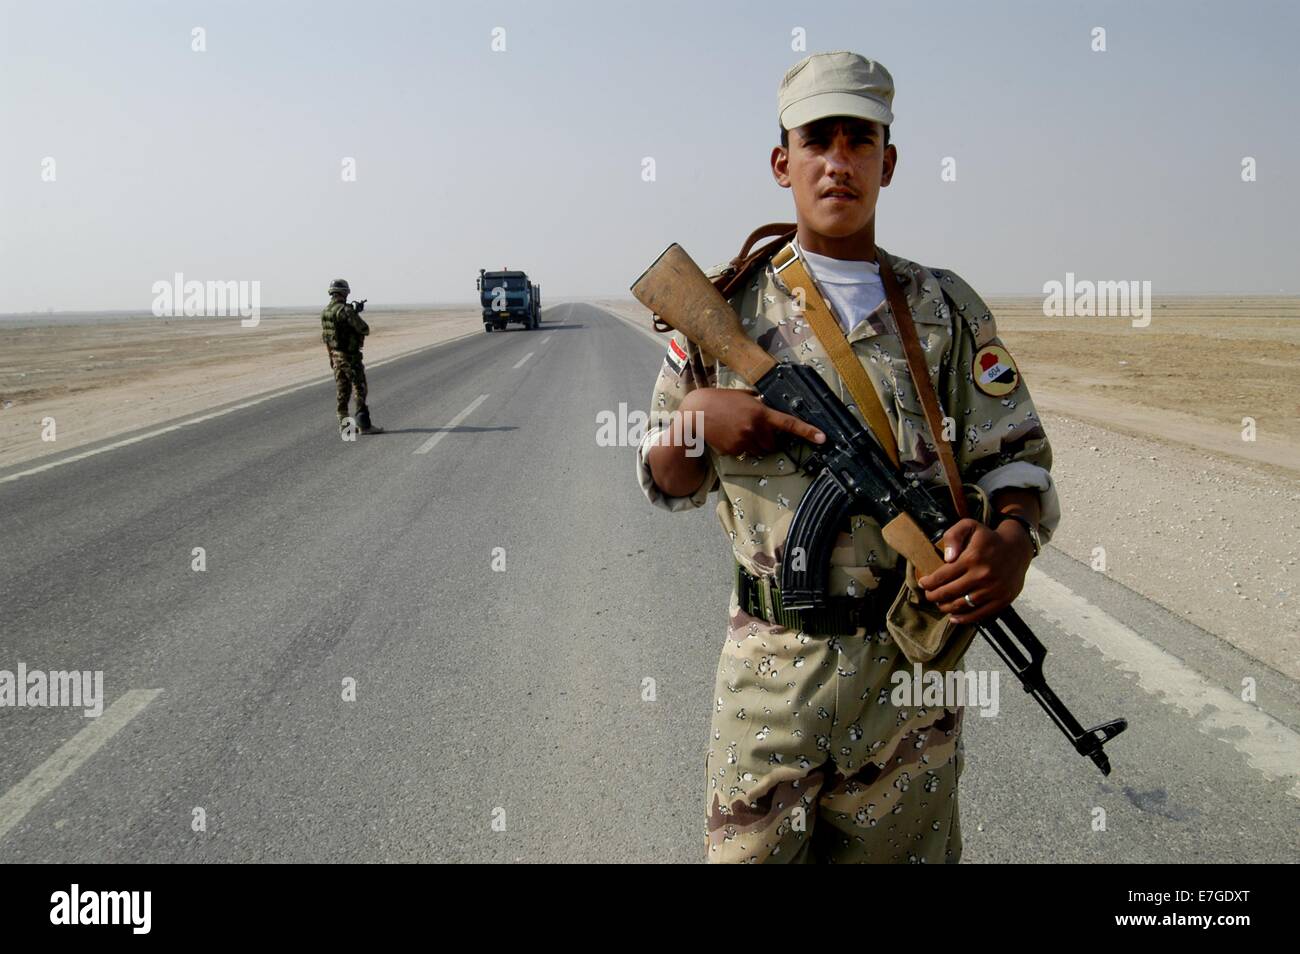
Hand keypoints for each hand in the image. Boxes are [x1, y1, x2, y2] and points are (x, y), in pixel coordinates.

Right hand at [681, 387, 824, 456]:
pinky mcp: (734, 450)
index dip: (807, 431)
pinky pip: (744, 453)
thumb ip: (760, 403)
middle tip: (756, 430)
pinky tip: (728, 435)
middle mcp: (755, 428)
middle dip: (768, 440)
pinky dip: (740, 447)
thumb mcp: (743, 396)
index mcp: (760, 412)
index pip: (789, 423)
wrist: (696, 412)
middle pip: (773, 444)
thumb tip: (771, 405)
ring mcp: (744, 441)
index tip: (822, 437)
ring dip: (755, 445)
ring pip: (759, 451)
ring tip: (738, 430)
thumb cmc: (720, 400)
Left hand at [916, 518, 1033, 623]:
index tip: (923, 583)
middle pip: (949, 592)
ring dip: (946, 607)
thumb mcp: (969, 526)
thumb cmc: (988, 538)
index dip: (929, 582)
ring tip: (939, 604)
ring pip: (962, 605)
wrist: (1017, 548)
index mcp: (972, 558)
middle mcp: (982, 575)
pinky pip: (979, 614)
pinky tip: (953, 618)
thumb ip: (953, 536)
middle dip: (934, 596)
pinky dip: (964, 619)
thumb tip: (947, 558)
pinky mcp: (1002, 600)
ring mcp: (993, 589)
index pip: (942, 575)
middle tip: (928, 595)